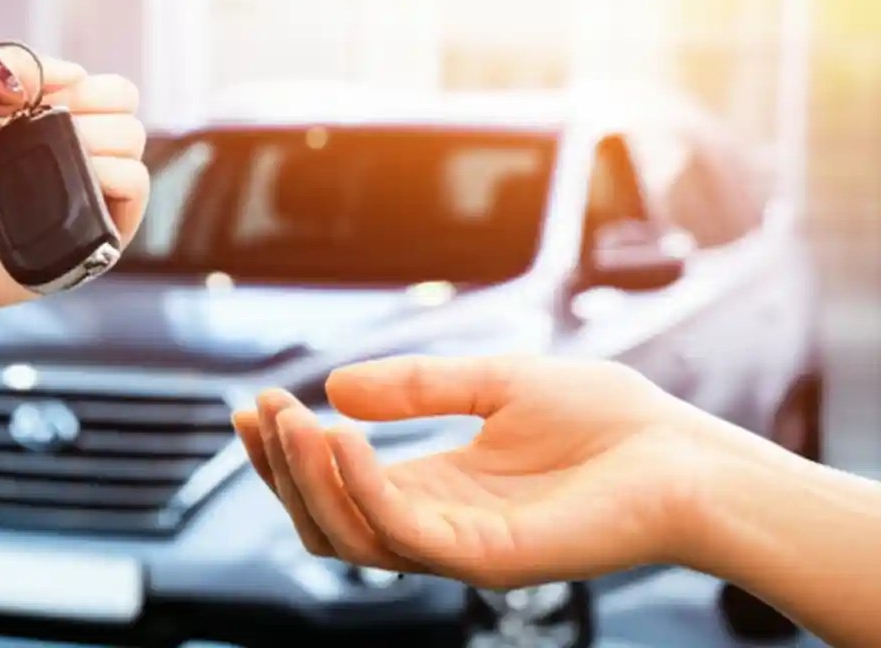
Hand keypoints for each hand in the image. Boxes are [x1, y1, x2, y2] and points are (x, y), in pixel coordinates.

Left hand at [0, 44, 148, 320]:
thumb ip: (13, 71)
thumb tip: (75, 72)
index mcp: (71, 121)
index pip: (107, 86)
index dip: (76, 82)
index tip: (35, 99)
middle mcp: (95, 154)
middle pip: (125, 103)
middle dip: (84, 103)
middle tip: (41, 126)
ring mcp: (103, 191)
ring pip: (131, 136)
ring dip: (92, 134)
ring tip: (49, 153)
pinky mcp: (108, 230)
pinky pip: (135, 181)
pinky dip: (107, 169)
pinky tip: (70, 176)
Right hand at [233, 355, 771, 588]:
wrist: (686, 455)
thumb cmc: (610, 424)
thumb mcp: (493, 382)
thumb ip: (416, 386)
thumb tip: (335, 387)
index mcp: (437, 488)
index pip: (338, 487)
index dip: (289, 452)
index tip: (255, 404)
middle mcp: (438, 526)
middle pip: (327, 520)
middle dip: (280, 469)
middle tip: (257, 411)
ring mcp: (459, 549)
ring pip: (349, 535)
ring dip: (306, 478)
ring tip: (288, 420)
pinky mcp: (487, 560)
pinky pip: (401, 533)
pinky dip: (358, 487)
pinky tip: (337, 436)